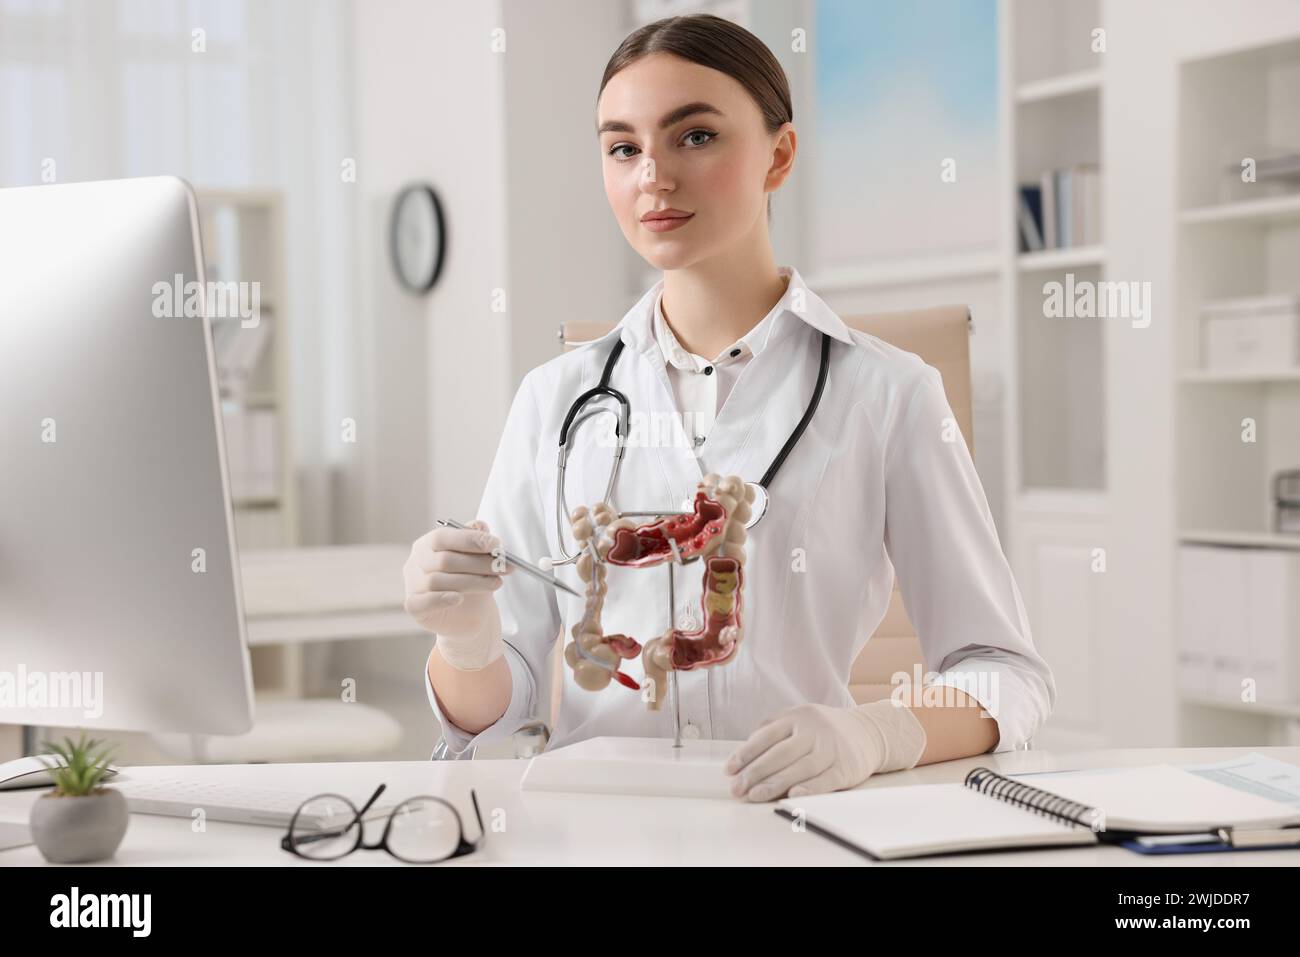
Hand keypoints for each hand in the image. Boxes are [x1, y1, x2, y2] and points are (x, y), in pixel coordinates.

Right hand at [403, 519, 509, 669]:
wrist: (471, 615)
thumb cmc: (471, 580)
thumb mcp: (478, 558)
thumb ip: (476, 540)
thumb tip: (480, 525)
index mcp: (428, 543)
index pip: (443, 536)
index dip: (470, 539)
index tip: (496, 545)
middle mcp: (416, 561)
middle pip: (444, 560)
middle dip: (478, 563)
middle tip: (503, 566)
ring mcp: (413, 584)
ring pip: (438, 581)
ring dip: (472, 582)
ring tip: (496, 583)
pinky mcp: (414, 607)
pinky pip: (425, 602)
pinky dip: (443, 599)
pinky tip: (459, 598)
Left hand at [724, 700, 926, 801]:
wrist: (869, 732)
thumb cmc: (823, 730)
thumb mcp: (799, 719)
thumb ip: (772, 729)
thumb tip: (745, 750)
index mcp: (797, 716)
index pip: (766, 736)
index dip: (746, 753)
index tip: (730, 770)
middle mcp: (814, 730)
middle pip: (780, 754)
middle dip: (755, 773)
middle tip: (737, 789)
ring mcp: (831, 748)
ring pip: (799, 768)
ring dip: (774, 785)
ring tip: (754, 797)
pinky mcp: (846, 767)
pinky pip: (825, 780)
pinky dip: (809, 789)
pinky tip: (792, 796)